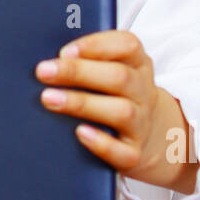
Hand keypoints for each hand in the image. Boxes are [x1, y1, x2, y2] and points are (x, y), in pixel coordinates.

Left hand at [34, 30, 197, 193]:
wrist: (155, 138)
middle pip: (119, 77)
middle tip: (44, 72)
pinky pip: (121, 151)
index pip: (127, 46)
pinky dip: (101, 143)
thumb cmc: (120, 96)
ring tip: (49, 99)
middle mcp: (143, 92)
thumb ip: (88, 61)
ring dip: (82, 103)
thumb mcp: (116, 71)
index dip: (96, 45)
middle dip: (78, 72)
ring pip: (121, 111)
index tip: (64, 51)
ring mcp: (141, 124)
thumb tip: (50, 61)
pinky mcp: (134, 154)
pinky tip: (79, 133)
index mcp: (138, 65)